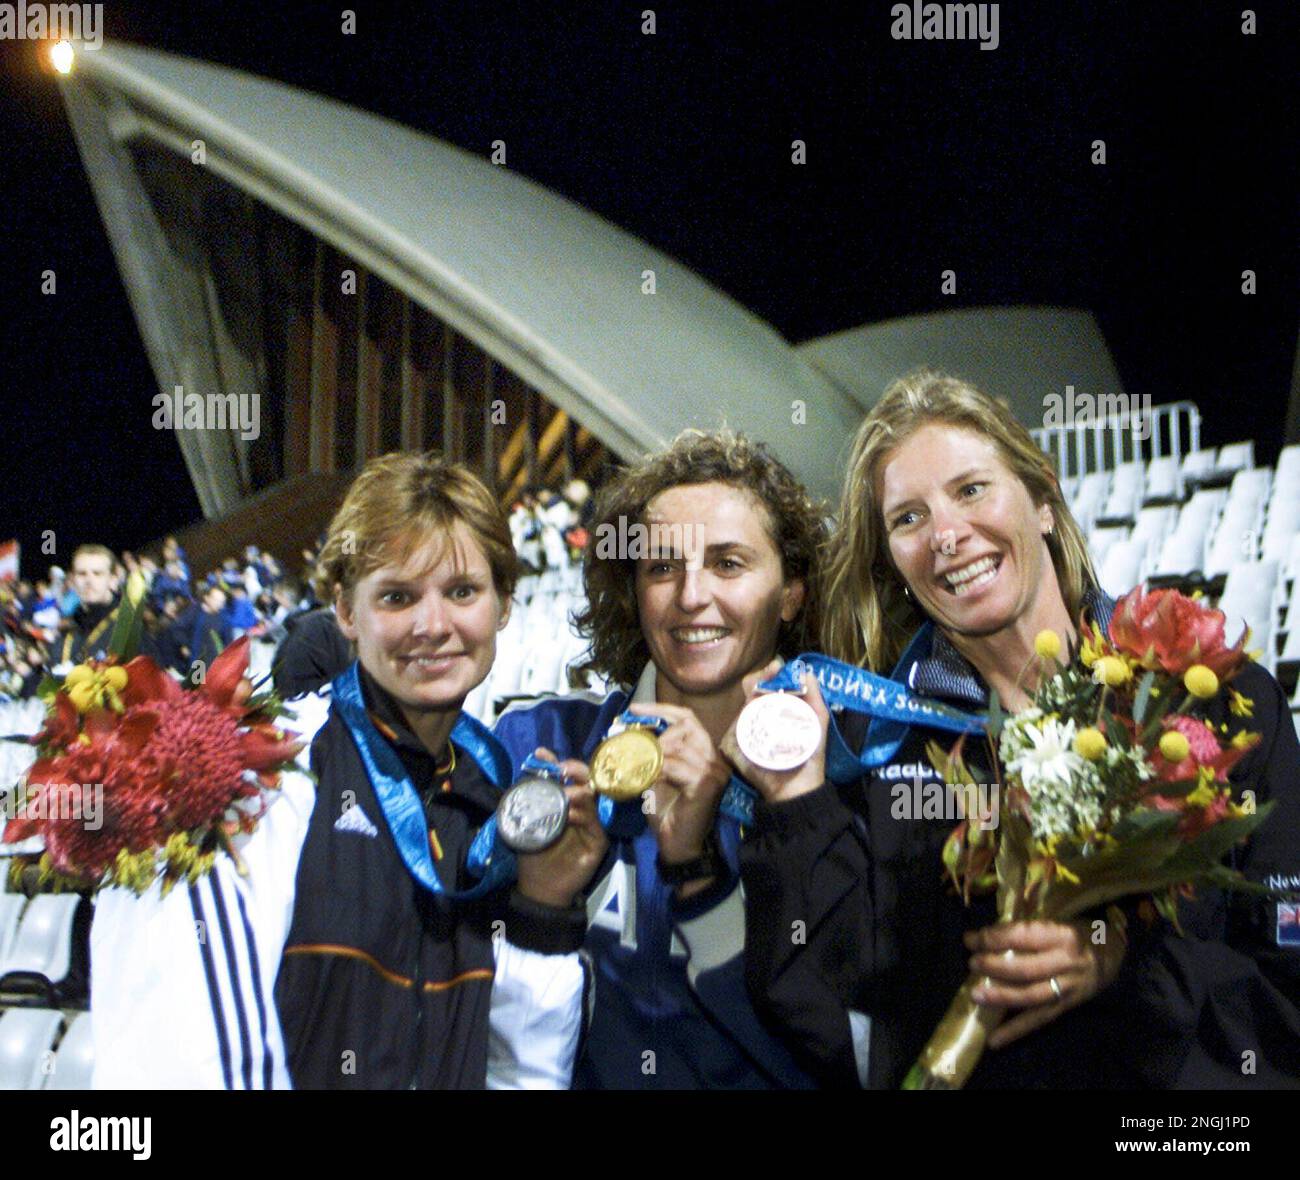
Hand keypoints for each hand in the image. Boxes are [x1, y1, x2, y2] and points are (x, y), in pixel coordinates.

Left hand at [513, 748, 608, 907]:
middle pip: (586, 782)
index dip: (556, 762)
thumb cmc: (534, 853)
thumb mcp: (527, 823)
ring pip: (592, 800)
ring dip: (578, 792)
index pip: (565, 777)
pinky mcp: (598, 842)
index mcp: (564, 802)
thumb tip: (524, 774)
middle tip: (562, 769)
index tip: (542, 753)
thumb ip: (529, 799)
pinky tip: (570, 815)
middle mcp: (581, 809)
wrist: (540, 887)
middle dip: (575, 770)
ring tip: (564, 793)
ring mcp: (591, 825)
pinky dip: (582, 816)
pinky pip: (593, 824)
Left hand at [628, 702, 730, 866]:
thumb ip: (651, 753)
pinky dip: (656, 771)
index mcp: (705, 753)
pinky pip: (674, 766)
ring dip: (652, 756)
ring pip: (678, 746)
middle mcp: (715, 759)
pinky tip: (647, 781)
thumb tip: (628, 732)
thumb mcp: (656, 775)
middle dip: (655, 737)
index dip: (661, 709)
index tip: (635, 710)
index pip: (688, 718)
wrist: (677, 845)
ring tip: (637, 769)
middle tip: (634, 749)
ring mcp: (714, 771)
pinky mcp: (706, 784)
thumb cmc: (668, 811)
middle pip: (684, 728)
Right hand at [720, 659, 828, 803]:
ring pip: (742, 708)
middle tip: (770, 675)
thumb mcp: (818, 721)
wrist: (798, 787)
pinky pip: (733, 731)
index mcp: (773, 710)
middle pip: (749, 691)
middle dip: (759, 680)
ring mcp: (743, 732)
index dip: (768, 674)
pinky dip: (742, 725)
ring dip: (753, 700)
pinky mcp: (733, 748)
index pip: (765, 685)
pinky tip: (752, 721)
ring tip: (765, 697)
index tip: (776, 668)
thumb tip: (806, 671)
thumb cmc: (809, 754)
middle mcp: (756, 718)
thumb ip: (815, 696)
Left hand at [965, 918, 1126, 1047]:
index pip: (1022, 936)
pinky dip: (1015, 1031)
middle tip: (972, 963)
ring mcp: (1067, 987)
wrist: (1112, 956)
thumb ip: (1027, 930)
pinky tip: (994, 1039)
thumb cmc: (1075, 935)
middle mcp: (1066, 962)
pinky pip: (1038, 1020)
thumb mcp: (1056, 922)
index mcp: (1061, 935)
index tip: (971, 938)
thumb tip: (985, 936)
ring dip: (1000, 996)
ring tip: (976, 995)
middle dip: (994, 966)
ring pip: (1030, 996)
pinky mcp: (1066, 1007)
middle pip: (1025, 968)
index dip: (993, 938)